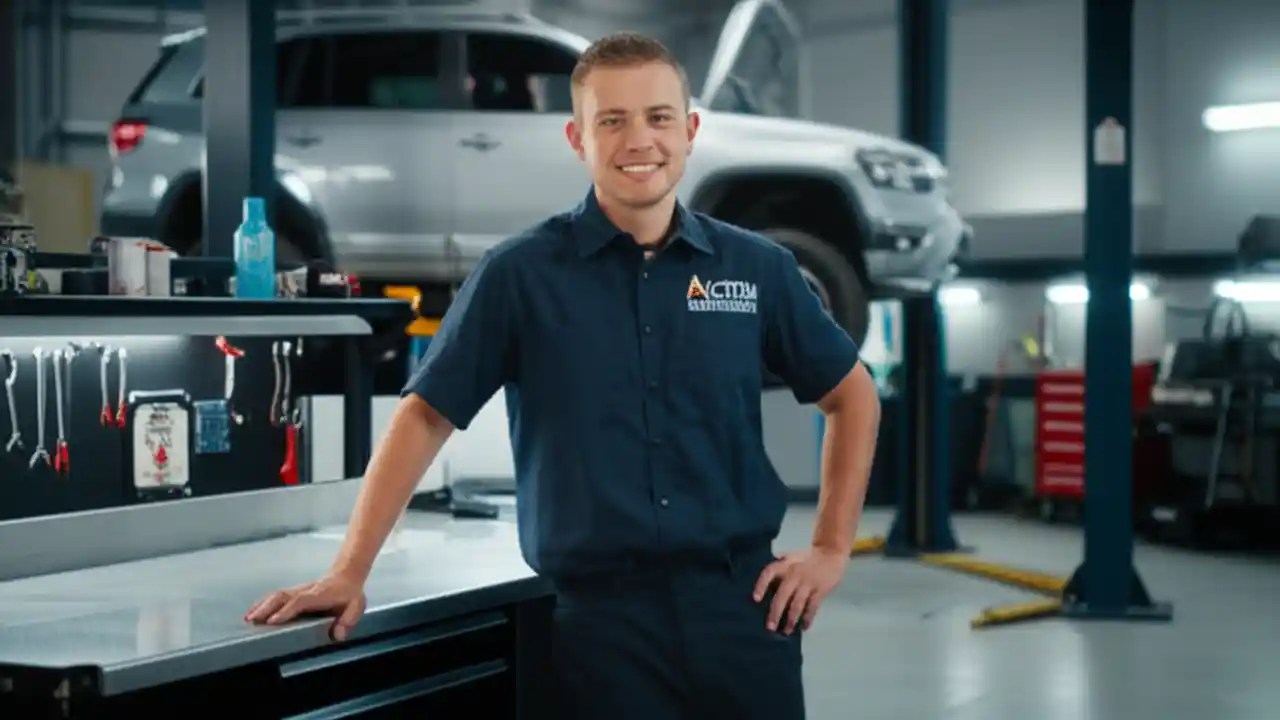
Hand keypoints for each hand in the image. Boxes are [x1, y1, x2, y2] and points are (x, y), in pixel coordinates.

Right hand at [244, 572, 366, 641]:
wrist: (347, 574)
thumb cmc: (350, 593)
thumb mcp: (356, 606)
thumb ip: (348, 620)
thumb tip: (338, 635)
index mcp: (319, 595)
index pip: (300, 602)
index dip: (286, 610)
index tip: (273, 621)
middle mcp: (306, 591)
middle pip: (282, 596)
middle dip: (266, 608)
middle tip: (252, 621)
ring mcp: (299, 590)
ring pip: (277, 595)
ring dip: (262, 605)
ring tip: (248, 618)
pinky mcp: (294, 592)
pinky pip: (277, 596)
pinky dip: (264, 603)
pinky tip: (254, 612)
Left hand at [753, 546, 848, 634]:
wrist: (831, 552)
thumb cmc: (806, 558)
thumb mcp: (790, 559)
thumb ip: (779, 570)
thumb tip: (764, 588)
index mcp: (785, 564)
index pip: (769, 572)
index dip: (761, 585)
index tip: (756, 599)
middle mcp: (794, 573)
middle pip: (782, 594)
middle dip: (775, 612)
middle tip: (770, 627)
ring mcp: (808, 582)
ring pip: (797, 604)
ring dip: (791, 620)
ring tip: (786, 631)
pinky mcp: (820, 590)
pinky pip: (812, 607)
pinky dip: (807, 618)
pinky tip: (804, 627)